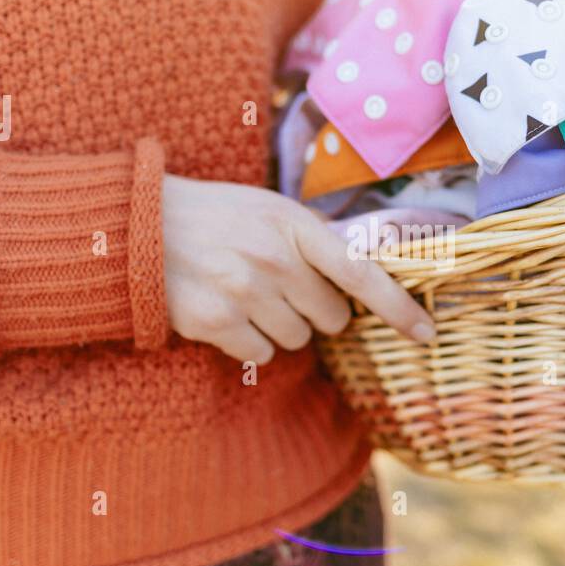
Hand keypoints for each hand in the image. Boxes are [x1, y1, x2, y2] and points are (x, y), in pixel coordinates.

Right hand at [161, 175, 435, 363]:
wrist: (137, 224)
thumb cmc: (215, 217)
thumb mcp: (269, 209)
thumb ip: (315, 239)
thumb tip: (364, 275)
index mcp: (294, 224)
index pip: (361, 272)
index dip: (398, 308)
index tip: (427, 334)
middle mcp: (274, 258)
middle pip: (332, 318)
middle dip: (314, 311)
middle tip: (279, 287)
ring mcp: (245, 291)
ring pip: (297, 340)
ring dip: (278, 327)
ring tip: (244, 294)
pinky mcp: (216, 322)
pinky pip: (260, 355)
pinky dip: (247, 343)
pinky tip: (224, 313)